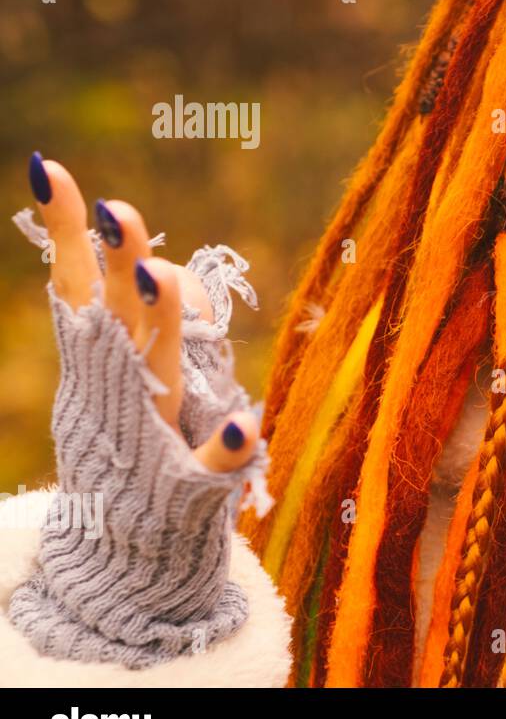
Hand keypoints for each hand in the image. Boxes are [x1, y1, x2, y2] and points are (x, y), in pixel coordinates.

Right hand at [25, 150, 256, 471]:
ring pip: (157, 367)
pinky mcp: (191, 481)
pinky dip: (226, 445)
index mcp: (104, 358)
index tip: (48, 167)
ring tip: (161, 276)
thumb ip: (139, 320)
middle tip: (115, 208)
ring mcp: (156, 430)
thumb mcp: (123, 376)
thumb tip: (154, 264)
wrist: (125, 550)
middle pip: (118, 311)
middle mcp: (124, 385)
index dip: (66, 229)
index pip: (82, 282)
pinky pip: (210, 462)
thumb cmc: (130, 449)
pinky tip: (244, 426)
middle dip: (118, 261)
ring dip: (159, 324)